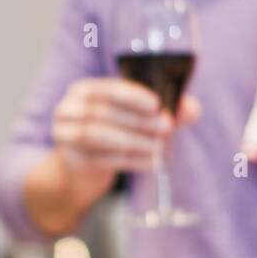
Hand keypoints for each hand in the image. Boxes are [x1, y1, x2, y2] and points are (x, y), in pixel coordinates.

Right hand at [51, 77, 200, 173]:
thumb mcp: (133, 119)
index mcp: (82, 90)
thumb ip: (161, 111)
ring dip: (133, 141)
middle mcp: (67, 109)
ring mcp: (63, 135)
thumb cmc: (112, 134)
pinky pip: (100, 159)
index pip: (106, 89)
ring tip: (158, 147)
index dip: (131, 96)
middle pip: (103, 112)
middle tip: (166, 126)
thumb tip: (193, 109)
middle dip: (138, 120)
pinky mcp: (69, 160)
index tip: (156, 104)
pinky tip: (150, 163)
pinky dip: (129, 161)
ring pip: (98, 135)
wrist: (81, 168)